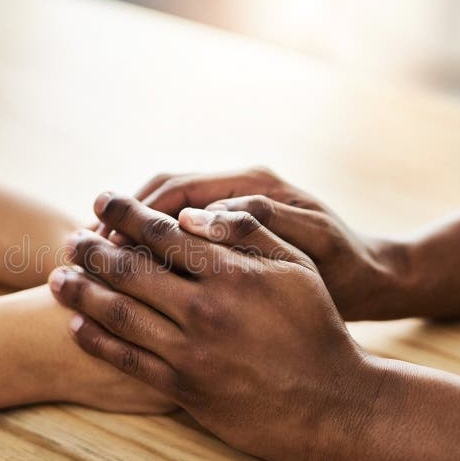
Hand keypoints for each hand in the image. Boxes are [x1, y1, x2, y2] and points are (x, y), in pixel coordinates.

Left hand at [49, 194, 383, 460]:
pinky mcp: (184, 389)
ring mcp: (191, 353)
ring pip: (120, 315)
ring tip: (57, 278)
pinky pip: (129, 361)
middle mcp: (204, 310)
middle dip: (93, 250)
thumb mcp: (297, 267)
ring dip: (83, 293)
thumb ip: (248, 231)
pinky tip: (78, 326)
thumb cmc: (317, 327)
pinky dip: (98, 341)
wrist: (332, 403)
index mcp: (231, 273)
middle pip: (130, 271)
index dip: (126, 212)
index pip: (162, 232)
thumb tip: (192, 213)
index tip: (101, 198)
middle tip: (69, 239)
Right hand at [126, 168, 408, 319]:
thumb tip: (201, 219)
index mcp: (254, 184)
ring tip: (99, 260)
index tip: (106, 242)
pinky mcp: (232, 231)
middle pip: (163, 194)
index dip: (137, 214)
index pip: (177, 189)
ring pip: (167, 213)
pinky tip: (135, 273)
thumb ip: (262, 224)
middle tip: (86, 247)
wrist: (373, 276)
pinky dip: (155, 249)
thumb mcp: (312, 242)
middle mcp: (238, 188)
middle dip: (122, 220)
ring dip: (133, 234)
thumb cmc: (346, 263)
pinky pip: (183, 235)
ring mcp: (233, 208)